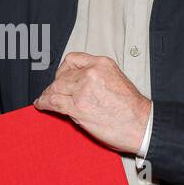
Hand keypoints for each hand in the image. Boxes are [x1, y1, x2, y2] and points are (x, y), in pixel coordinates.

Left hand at [34, 52, 151, 153]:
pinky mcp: (77, 107)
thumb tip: (78, 84)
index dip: (63, 70)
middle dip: (56, 85)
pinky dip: (44, 103)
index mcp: (102, 64)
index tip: (61, 77)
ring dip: (48, 95)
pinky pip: (53, 102)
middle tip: (53, 92)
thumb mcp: (117, 79)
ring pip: (55, 88)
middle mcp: (91, 74)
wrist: (141, 124)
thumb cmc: (133, 108)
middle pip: (62, 76)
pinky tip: (42, 105)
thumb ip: (97, 77)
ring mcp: (83, 90)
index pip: (73, 60)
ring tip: (45, 99)